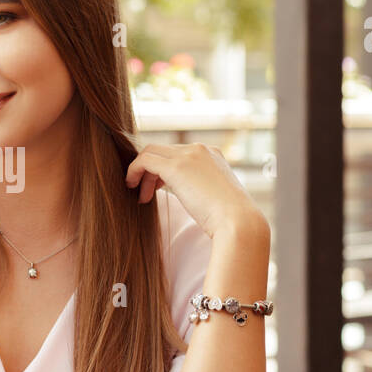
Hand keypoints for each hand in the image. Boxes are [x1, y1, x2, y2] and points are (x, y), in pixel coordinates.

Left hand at [125, 143, 266, 240]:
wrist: (238, 222)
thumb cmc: (229, 218)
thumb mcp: (214, 194)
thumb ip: (199, 185)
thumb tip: (185, 190)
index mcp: (212, 154)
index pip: (178, 153)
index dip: (163, 171)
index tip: (158, 190)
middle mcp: (200, 149)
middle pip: (163, 151)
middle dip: (150, 172)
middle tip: (146, 195)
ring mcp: (188, 155)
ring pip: (151, 152)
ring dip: (141, 174)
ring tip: (142, 197)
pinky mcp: (176, 167)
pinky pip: (144, 160)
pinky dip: (134, 171)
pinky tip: (132, 187)